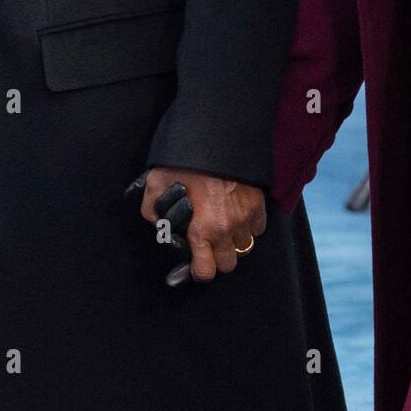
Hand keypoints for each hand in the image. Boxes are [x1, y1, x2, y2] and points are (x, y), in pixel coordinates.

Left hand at [139, 167, 264, 281]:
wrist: (217, 138)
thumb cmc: (185, 162)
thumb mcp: (156, 184)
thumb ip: (153, 210)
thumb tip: (157, 223)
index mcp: (201, 230)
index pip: (206, 271)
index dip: (200, 271)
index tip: (198, 264)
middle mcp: (225, 229)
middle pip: (228, 264)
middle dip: (218, 258)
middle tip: (210, 243)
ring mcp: (245, 218)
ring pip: (244, 247)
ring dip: (235, 242)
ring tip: (225, 228)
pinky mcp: (258, 205)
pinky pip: (258, 229)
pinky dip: (250, 227)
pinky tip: (238, 215)